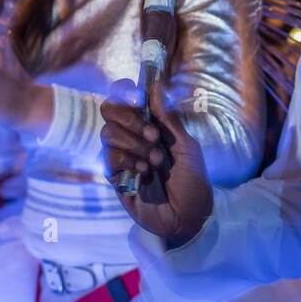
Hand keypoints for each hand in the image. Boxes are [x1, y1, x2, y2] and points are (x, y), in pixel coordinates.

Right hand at [100, 78, 211, 246]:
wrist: (189, 215)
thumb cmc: (192, 179)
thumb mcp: (186, 146)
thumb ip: (168, 118)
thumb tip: (156, 85)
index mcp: (150, 123)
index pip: (125, 97)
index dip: (126, 91)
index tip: (138, 98)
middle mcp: (132, 136)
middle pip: (109, 110)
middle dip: (131, 119)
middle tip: (153, 135)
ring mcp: (121, 155)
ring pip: (108, 133)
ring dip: (134, 144)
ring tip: (156, 161)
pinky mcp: (115, 177)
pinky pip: (109, 158)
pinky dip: (128, 161)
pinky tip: (144, 172)